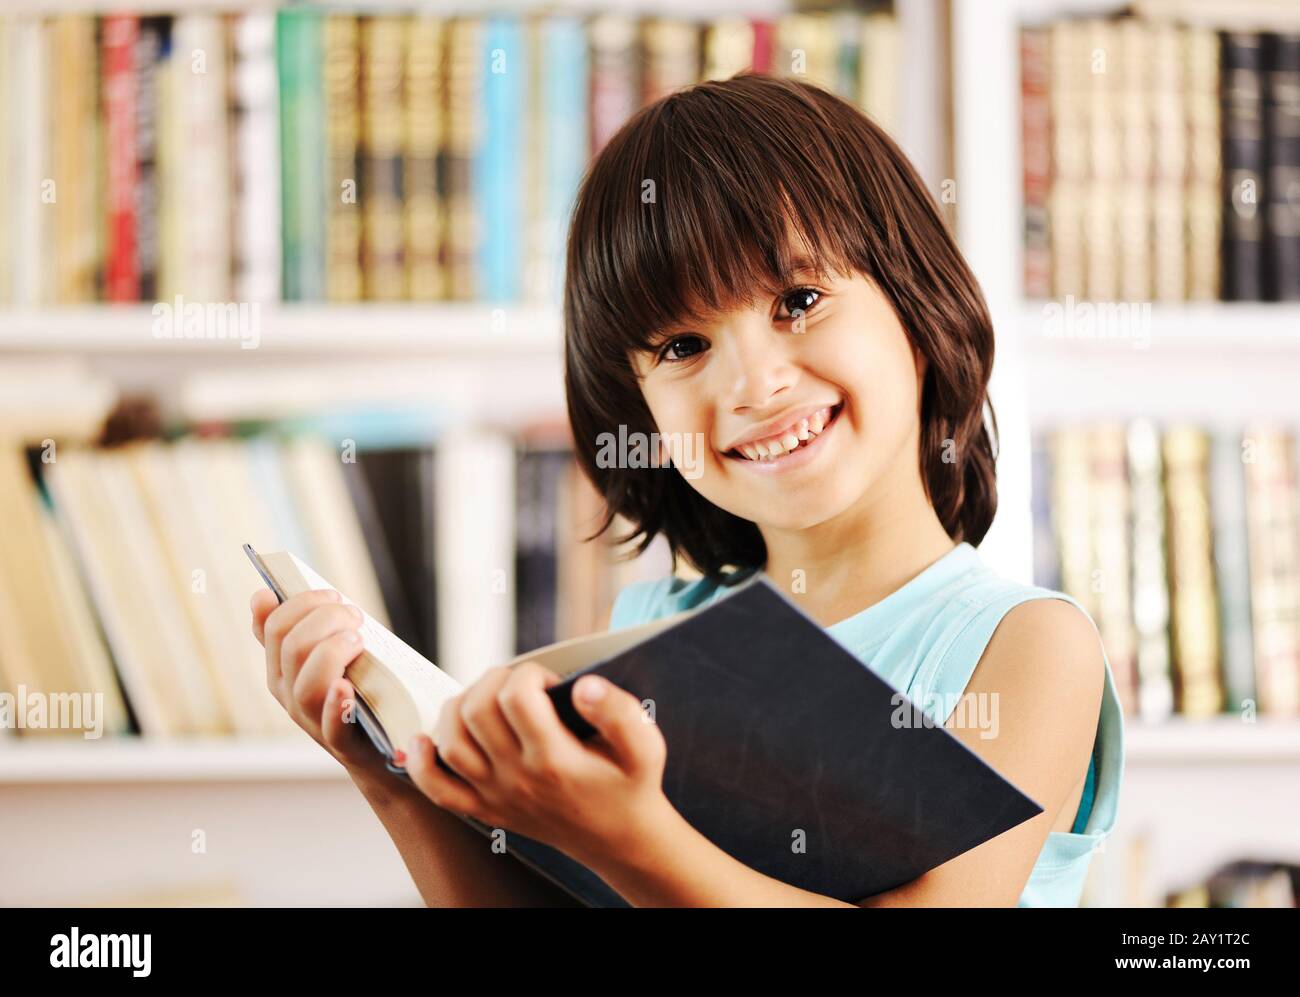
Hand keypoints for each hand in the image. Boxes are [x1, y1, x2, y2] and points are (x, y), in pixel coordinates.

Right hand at [250, 588, 388, 779]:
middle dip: (326, 619)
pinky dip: (336, 705)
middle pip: (292, 646)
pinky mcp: (343, 743)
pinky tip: (346, 687)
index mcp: (280, 668)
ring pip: (307, 683)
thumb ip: (297, 628)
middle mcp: (288, 694)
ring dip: (333, 652)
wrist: (378, 746)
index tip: (333, 596)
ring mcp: (312, 720)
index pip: (274, 627)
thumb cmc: (353, 688)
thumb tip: (261, 594)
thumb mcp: (321, 655)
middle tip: (355, 617)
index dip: (304, 602)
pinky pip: (332, 726)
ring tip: (358, 640)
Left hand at [403, 662, 672, 867]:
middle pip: (476, 711)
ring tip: (489, 700)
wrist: (619, 839)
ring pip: (450, 741)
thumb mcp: (645, 746)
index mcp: (555, 759)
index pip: (517, 697)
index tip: (548, 681)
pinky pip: (437, 789)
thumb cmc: (629, 786)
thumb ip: (619, 712)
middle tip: (519, 684)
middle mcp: (519, 777)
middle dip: (494, 680)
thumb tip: (584, 685)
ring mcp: (497, 795)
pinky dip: (421, 762)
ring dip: (459, 707)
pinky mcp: (485, 809)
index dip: (529, 673)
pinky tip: (426, 740)